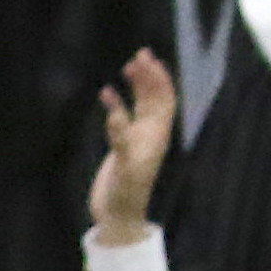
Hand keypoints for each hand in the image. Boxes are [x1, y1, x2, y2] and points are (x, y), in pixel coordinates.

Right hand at [93, 49, 177, 238]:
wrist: (117, 216)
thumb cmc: (126, 194)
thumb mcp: (125, 168)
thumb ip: (121, 140)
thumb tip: (116, 113)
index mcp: (157, 136)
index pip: (164, 100)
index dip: (159, 79)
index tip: (149, 59)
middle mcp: (151, 134)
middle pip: (155, 98)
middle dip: (150, 76)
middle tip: (140, 53)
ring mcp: (137, 139)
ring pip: (141, 105)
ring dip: (137, 85)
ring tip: (129, 65)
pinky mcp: (123, 145)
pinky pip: (123, 117)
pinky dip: (117, 103)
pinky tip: (106, 93)